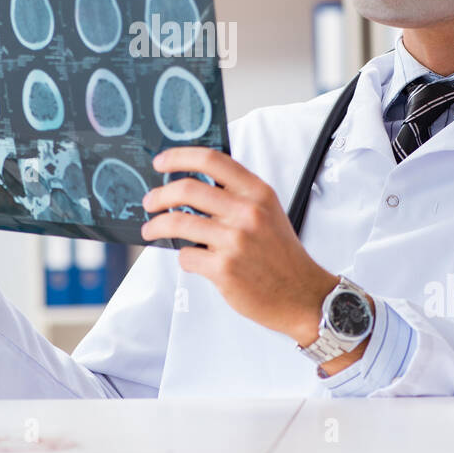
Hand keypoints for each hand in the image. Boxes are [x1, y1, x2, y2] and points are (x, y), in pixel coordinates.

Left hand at [140, 147, 341, 349]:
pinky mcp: (224, 269)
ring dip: (157, 226)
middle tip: (150, 202)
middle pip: (187, 189)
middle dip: (159, 195)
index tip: (162, 162)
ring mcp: (235, 241)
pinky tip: (190, 259)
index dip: (180, 157)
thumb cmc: (282, 255)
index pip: (212, 160)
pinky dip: (183, 257)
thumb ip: (237, 197)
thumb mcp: (268, 213)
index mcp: (258, 193)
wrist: (303, 296)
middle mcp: (247, 213)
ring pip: (178, 223)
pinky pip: (186, 256)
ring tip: (152, 230)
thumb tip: (192, 187)